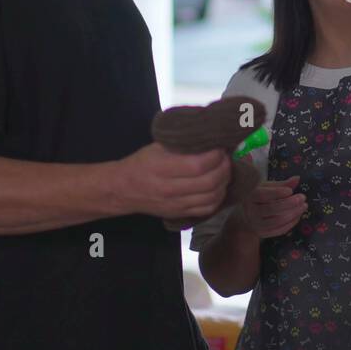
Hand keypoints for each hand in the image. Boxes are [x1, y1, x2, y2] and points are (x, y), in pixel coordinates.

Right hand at [116, 143, 230, 221]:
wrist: (124, 190)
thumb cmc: (142, 163)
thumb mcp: (157, 147)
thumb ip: (182, 143)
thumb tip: (209, 135)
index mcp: (161, 168)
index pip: (198, 164)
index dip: (216, 155)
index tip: (220, 146)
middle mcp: (169, 189)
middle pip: (209, 182)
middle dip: (224, 167)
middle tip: (226, 156)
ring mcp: (176, 204)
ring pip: (212, 197)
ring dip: (224, 181)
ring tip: (224, 169)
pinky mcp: (180, 213)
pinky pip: (207, 209)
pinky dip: (219, 197)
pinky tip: (219, 186)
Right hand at [234, 177, 306, 238]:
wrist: (246, 215)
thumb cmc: (259, 197)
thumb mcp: (267, 187)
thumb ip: (282, 184)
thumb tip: (297, 178)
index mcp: (251, 196)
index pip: (263, 195)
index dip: (278, 193)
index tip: (291, 190)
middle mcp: (252, 211)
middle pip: (272, 209)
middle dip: (290, 203)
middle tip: (303, 198)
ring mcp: (257, 224)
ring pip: (277, 221)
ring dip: (293, 214)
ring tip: (303, 206)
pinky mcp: (263, 233)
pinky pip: (279, 230)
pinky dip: (291, 223)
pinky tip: (298, 215)